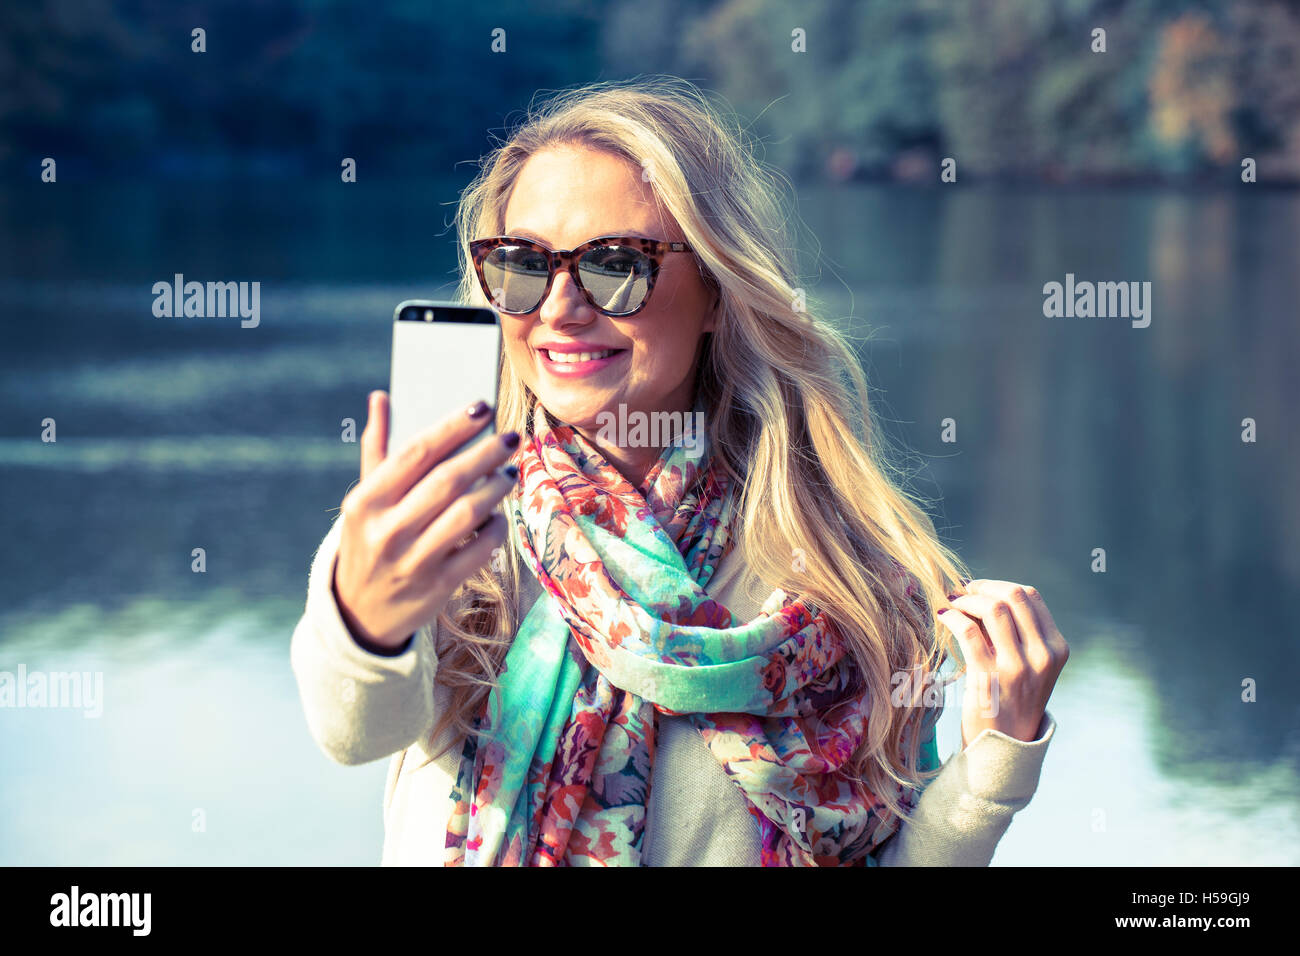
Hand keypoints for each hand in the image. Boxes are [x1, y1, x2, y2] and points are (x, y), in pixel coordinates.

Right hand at [332, 391, 518, 650]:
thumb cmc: (367, 542)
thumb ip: (376, 449)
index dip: (453, 427)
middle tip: (510, 436)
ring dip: (496, 488)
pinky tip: (500, 513)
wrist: (358, 613)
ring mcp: (413, 561)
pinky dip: (497, 527)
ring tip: (509, 472)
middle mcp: (387, 530)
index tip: (482, 407)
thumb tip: (381, 398)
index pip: (416, 453)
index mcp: (365, 502)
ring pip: (468, 514)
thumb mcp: (364, 500)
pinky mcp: (438, 587)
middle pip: (448, 480)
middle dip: (486, 453)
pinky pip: (480, 549)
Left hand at [936, 579, 1068, 748]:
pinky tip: (944, 617)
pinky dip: (953, 617)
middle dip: (982, 587)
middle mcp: (1043, 656)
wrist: (1004, 747)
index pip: (1031, 597)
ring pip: (993, 608)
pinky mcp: (989, 678)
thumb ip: (1016, 634)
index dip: (999, 585)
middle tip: (961, 591)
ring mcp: (1018, 667)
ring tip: (952, 604)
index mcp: (1056, 648)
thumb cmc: (1011, 701)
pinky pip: (969, 631)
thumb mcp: (1029, 667)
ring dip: (967, 599)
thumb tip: (982, 595)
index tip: (977, 588)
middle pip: (1013, 596)